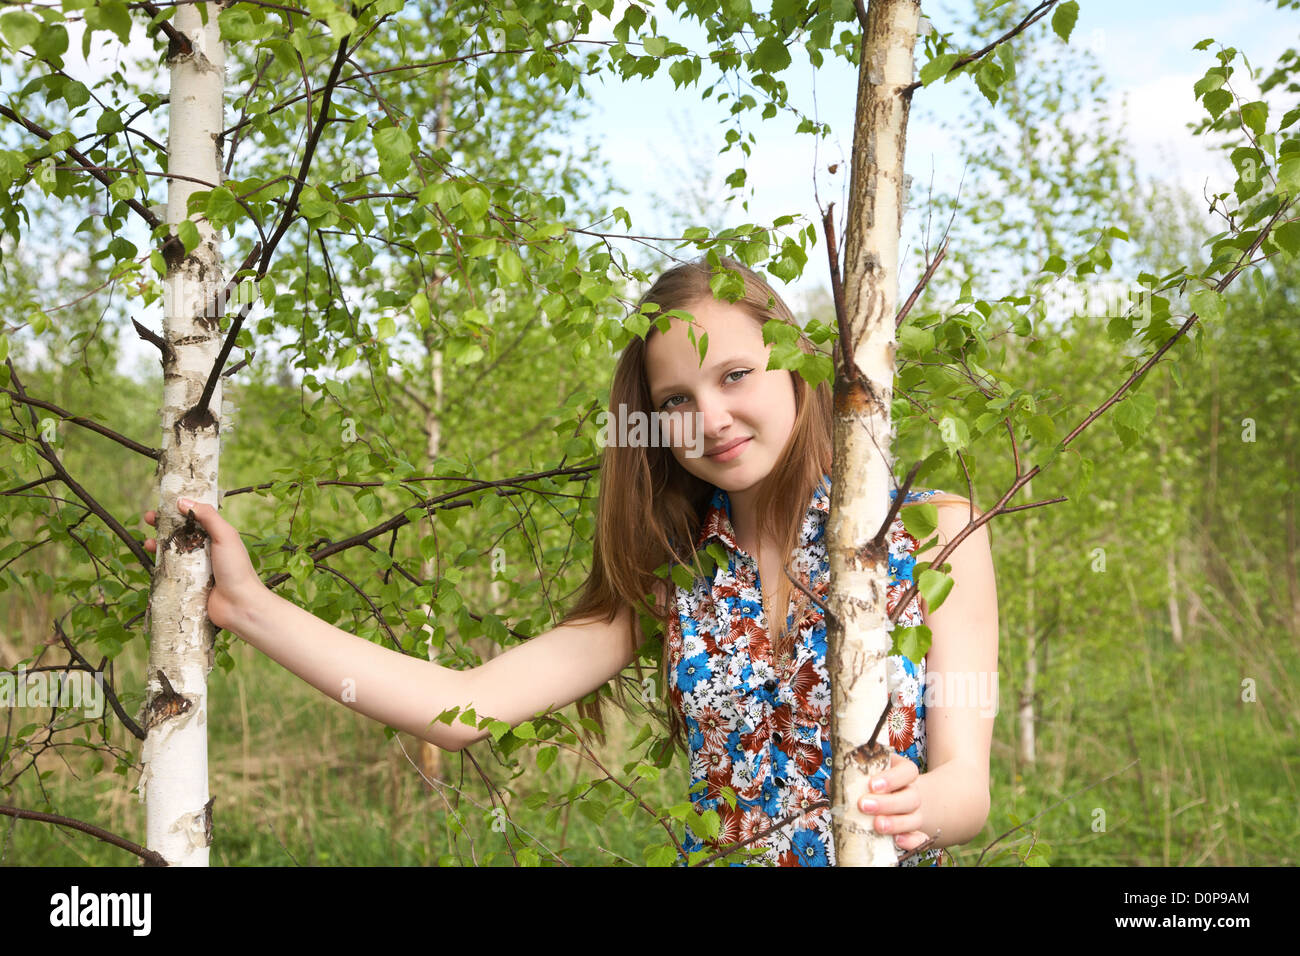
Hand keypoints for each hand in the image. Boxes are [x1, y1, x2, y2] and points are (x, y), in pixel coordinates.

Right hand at [143, 497, 267, 633]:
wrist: (239, 605)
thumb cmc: (236, 568)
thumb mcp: (225, 536)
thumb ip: (207, 516)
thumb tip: (182, 501)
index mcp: (217, 536)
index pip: (195, 518)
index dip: (179, 510)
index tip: (164, 504)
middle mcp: (206, 550)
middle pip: (180, 534)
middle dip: (163, 526)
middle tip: (148, 519)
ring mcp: (196, 568)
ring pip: (172, 552)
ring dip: (158, 545)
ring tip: (148, 543)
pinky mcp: (187, 584)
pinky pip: (170, 572)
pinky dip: (160, 565)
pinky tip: (152, 561)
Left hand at [858, 750, 930, 852]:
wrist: (897, 800)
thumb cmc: (874, 786)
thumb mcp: (865, 775)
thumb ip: (849, 777)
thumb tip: (832, 784)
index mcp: (902, 772)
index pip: (907, 771)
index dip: (892, 778)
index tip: (871, 785)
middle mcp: (912, 791)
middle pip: (911, 796)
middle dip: (887, 803)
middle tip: (864, 805)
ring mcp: (916, 812)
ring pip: (915, 818)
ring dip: (896, 823)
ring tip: (877, 826)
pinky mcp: (916, 831)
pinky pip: (920, 838)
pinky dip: (912, 841)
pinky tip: (897, 842)